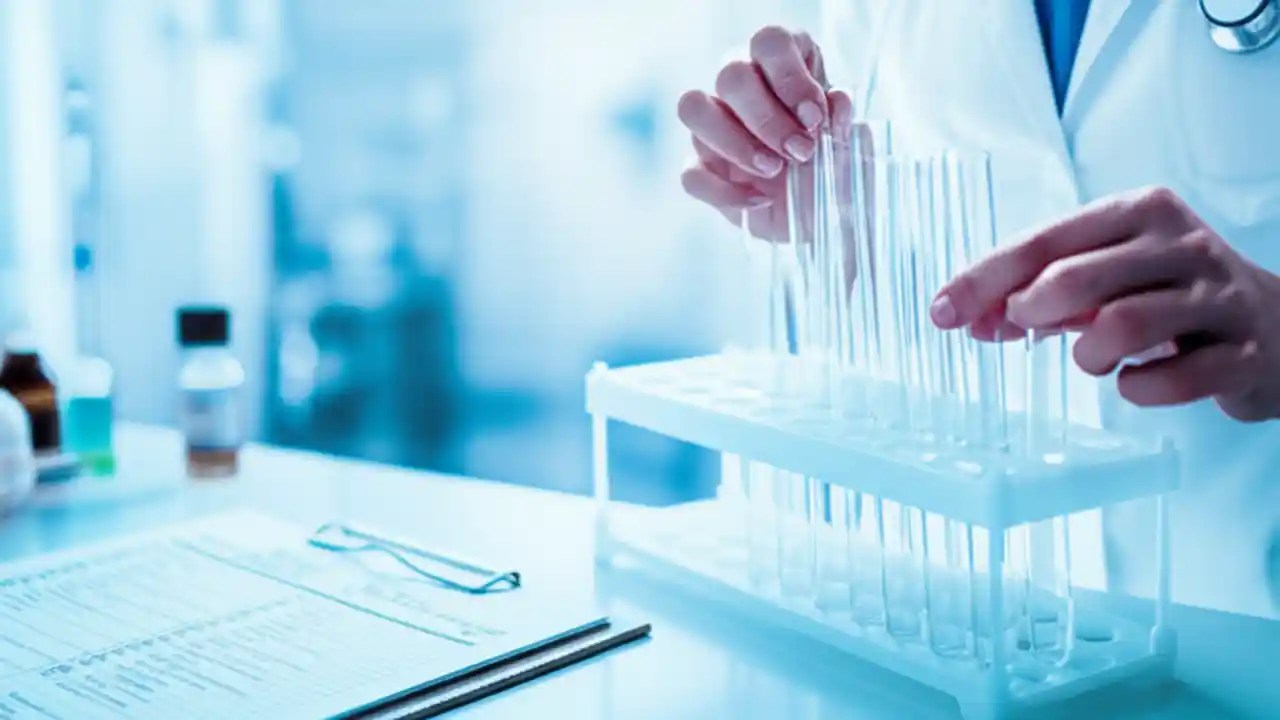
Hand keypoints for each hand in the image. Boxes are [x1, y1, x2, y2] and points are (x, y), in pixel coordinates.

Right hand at [676, 26, 852, 240]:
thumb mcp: (849, 142)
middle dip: (766, 119)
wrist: (820, 211)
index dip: (790, 78)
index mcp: (780, 62)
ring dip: (734, 143)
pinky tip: (759, 201)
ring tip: (773, 170)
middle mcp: (741, 84)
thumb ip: (843, 121)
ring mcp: (713, 125)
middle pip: (730, 75)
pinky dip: (725, 191)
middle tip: (801, 151)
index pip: (770, 43)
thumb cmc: (832, 162)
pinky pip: (691, 172)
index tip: (815, 118)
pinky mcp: (702, 166)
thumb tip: (835, 102)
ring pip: (693, 109)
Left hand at [930, 186, 1279, 421]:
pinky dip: (1136, 390)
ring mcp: (1218, 296)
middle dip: (1033, 313)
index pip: (1043, 241)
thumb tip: (966, 318)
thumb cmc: (1168, 297)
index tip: (940, 313)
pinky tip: (1133, 383)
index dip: (984, 280)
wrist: (1277, 328)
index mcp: (1139, 212)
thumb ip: (1038, 292)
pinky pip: (1170, 378)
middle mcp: (1181, 244)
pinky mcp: (1242, 351)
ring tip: (1092, 359)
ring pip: (1123, 325)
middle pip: (1076, 278)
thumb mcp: (1105, 279)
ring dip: (1087, 354)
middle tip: (1029, 331)